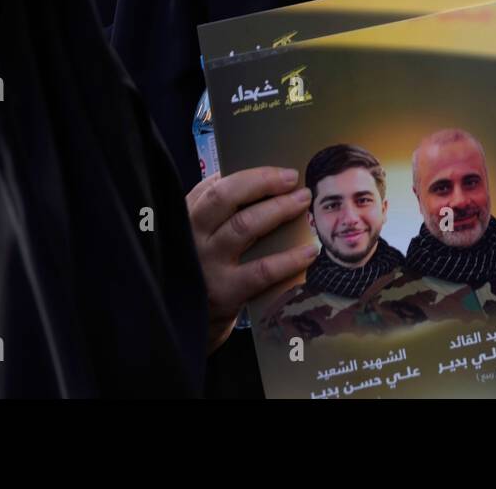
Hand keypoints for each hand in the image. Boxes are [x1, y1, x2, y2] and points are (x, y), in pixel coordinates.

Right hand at [186, 167, 317, 354]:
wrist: (186, 325)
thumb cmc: (203, 269)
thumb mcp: (201, 236)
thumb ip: (217, 209)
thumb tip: (254, 179)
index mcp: (186, 217)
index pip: (215, 187)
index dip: (250, 175)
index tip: (281, 172)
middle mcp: (191, 237)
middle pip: (225, 198)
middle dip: (263, 183)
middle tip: (293, 179)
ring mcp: (205, 265)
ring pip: (244, 227)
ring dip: (278, 210)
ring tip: (303, 201)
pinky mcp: (223, 293)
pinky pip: (261, 270)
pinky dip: (289, 259)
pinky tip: (309, 250)